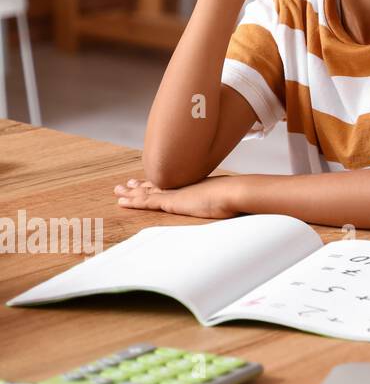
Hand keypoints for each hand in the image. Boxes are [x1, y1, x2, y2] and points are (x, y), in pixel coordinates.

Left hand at [114, 176, 242, 219]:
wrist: (235, 192)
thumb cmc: (236, 196)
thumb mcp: (229, 197)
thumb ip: (226, 198)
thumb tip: (234, 202)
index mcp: (195, 185)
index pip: (173, 184)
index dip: (160, 183)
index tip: (150, 181)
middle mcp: (182, 186)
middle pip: (157, 185)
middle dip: (141, 185)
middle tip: (127, 183)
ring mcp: (175, 193)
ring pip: (147, 192)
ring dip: (131, 192)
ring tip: (118, 190)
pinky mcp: (171, 202)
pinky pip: (146, 202)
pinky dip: (133, 201)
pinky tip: (122, 201)